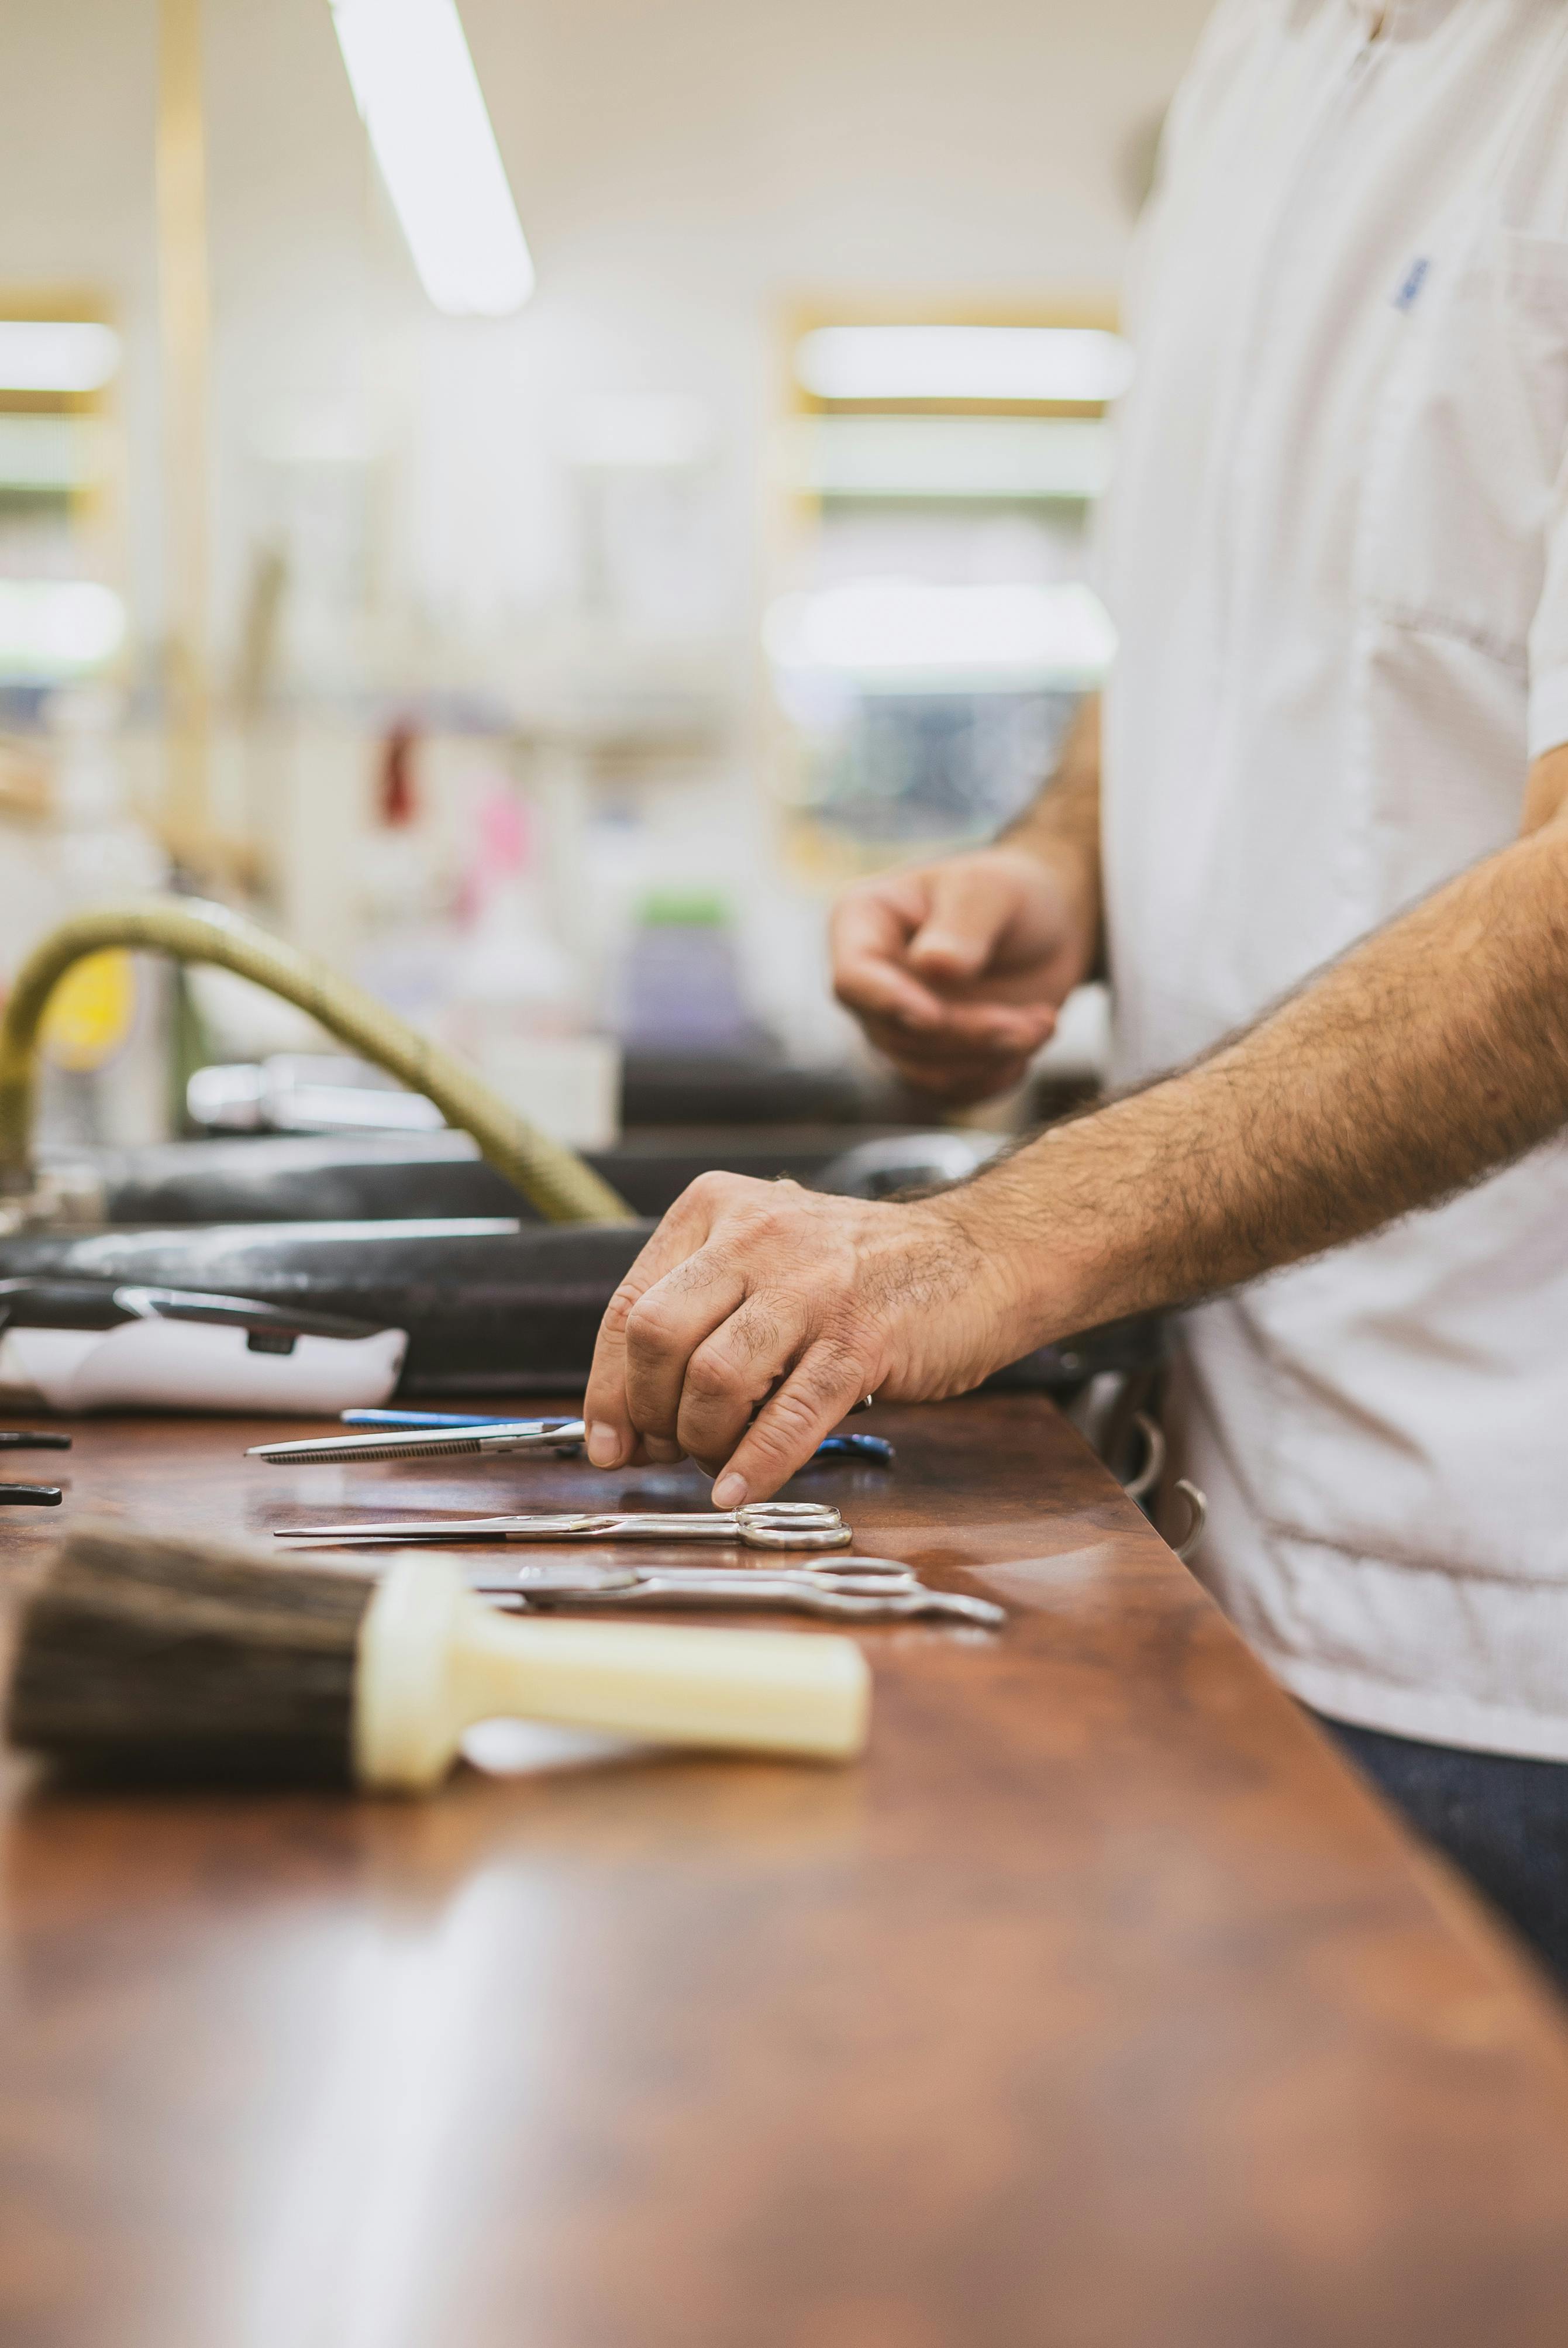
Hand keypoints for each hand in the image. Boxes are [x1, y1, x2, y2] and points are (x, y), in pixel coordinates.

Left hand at [583, 1171, 1040, 1502]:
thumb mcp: (767, 1259)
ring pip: (713, 1378)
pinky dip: (755, 1464)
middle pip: (654, 1339)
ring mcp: (811, 1285)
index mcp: (716, 1209)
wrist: (985, 1255)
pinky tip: (741, 1490)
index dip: (608, 1387)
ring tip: (720, 1463)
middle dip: (651, 1413)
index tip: (610, 1443)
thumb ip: (701, 1315)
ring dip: (704, 1441)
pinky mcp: (862, 1337)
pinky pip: (788, 1415)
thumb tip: (634, 1418)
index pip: (627, 1306)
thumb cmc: (865, 1272)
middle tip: (671, 1450)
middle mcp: (755, 1235)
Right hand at [830, 844, 1095, 1104]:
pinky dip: (996, 1077)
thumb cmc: (1010, 891)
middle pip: (897, 1035)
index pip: (853, 980)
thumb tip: (933, 967)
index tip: (933, 1016)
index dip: (888, 1004)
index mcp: (863, 924)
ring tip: (1044, 1023)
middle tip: (1037, 1020)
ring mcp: (897, 1025)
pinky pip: (952, 1091)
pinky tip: (1032, 1040)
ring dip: (990, 1058)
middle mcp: (871, 983)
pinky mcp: (930, 1058)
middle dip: (969, 1034)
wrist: (1045, 924)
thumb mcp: (993, 890)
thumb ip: (963, 925)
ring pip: (925, 1072)